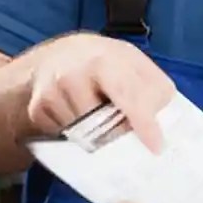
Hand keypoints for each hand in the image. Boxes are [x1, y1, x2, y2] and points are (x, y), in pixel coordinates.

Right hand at [26, 33, 175, 152]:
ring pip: (84, 136)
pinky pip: (65, 138)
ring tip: (99, 114)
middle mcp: (73, 75)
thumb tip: (165, 116)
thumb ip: (153, 87)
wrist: (59, 56)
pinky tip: (79, 115)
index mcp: (104, 60)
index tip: (157, 146)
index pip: (128, 95)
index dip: (144, 122)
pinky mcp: (37, 110)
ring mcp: (52, 93)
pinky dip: (78, 134)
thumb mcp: (133, 63)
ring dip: (97, 135)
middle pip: (103, 125)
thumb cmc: (104, 62)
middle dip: (118, 135)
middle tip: (128, 133)